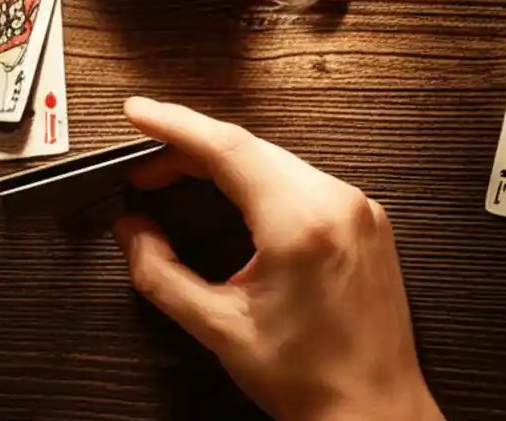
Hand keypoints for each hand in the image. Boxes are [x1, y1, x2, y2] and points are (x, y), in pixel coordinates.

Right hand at [112, 98, 442, 420]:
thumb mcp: (218, 327)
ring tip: (179, 180)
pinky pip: (309, 181)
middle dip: (193, 149)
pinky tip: (235, 196)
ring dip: (229, 164)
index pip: (229, 149)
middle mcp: (340, 205)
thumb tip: (133, 231)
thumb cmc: (309, 377)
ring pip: (281, 162)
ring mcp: (362, 210)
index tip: (140, 113)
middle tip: (146, 168)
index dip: (176, 125)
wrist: (372, 408)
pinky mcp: (370, 221)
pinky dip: (265, 180)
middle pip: (254, 150)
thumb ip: (162, 273)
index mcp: (302, 224)